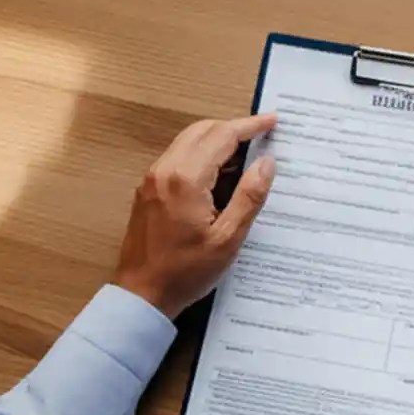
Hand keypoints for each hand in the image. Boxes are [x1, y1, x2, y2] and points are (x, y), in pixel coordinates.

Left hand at [115, 114, 276, 318]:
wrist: (141, 294)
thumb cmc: (187, 271)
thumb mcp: (228, 239)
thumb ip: (249, 197)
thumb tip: (267, 162)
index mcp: (187, 179)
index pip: (223, 136)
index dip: (250, 126)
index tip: (272, 121)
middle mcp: (166, 169)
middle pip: (203, 130)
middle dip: (234, 128)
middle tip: (262, 136)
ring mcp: (153, 177)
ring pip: (189, 140)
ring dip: (217, 139)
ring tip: (245, 155)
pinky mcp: (148, 188)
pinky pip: (178, 156)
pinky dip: (201, 153)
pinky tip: (219, 173)